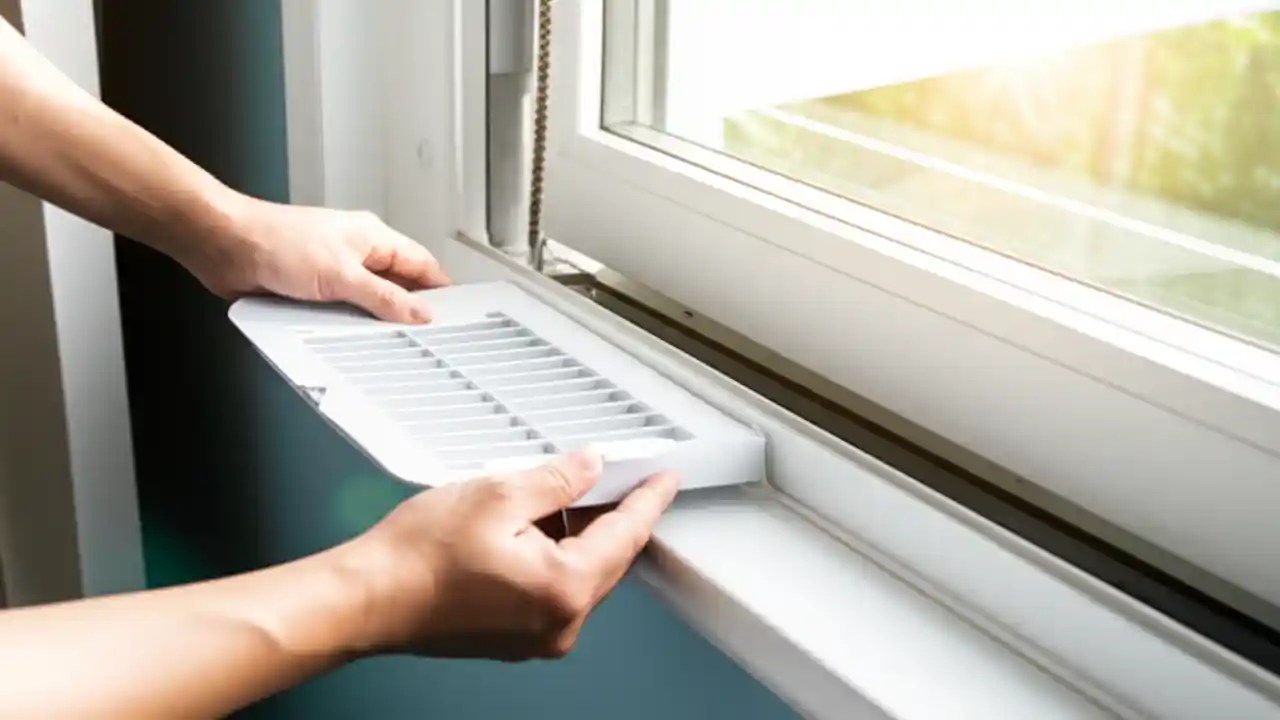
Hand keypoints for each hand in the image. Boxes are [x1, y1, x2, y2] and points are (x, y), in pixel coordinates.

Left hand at [182, 194, 451, 322]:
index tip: (454, 317)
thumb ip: (384, 297)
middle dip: (405, 313)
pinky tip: (344, 342)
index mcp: (372, 238)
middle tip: (419, 339)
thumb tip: (419, 312)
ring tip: (379, 343)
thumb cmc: (275, 239)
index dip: (441, 291)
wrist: (224, 245)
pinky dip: (343, 329)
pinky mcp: (311, 292)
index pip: (422, 266)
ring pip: (367, 305)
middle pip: (396, 289)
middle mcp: (355, 254)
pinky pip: (339, 315)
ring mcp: (333, 274)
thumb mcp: (341, 274)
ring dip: (369, 324)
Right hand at [336, 453, 678, 659]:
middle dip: (611, 514)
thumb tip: (590, 467)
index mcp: (564, 587)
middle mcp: (559, 622)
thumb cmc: (419, 556)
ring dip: (578, 535)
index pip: (626, 535)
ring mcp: (537, 637)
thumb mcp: (498, 494)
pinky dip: (555, 557)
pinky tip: (533, 528)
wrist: (368, 600)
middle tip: (610, 474)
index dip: (647, 500)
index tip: (664, 480)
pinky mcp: (514, 638)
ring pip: (580, 575)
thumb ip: (556, 480)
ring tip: (556, 493)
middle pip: (607, 559)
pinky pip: (553, 591)